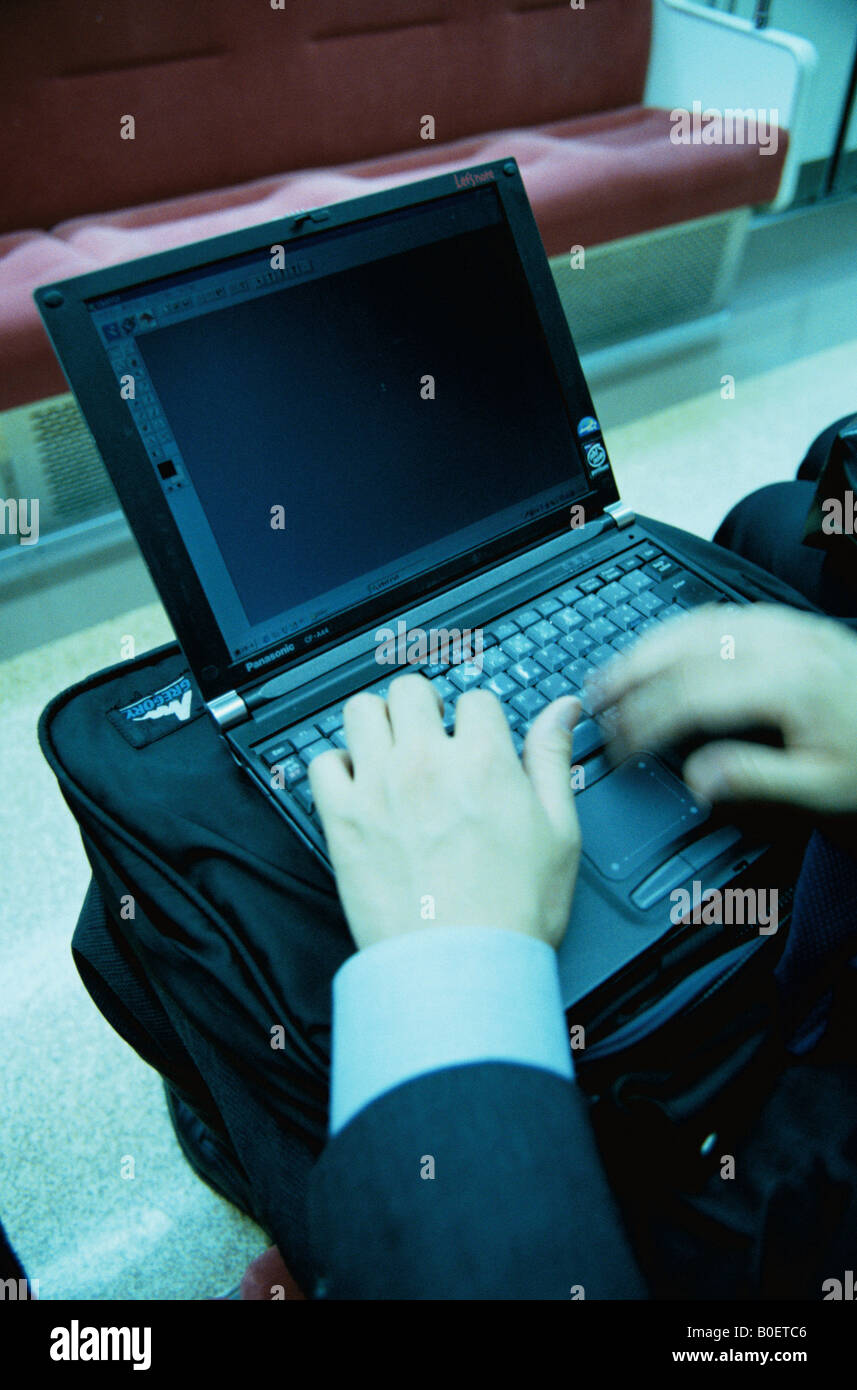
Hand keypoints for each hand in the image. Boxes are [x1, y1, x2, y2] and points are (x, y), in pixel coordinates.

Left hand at [309, 674, 582, 950]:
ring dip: (378, 724)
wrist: (462, 967)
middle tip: (431, 737)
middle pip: (410, 689)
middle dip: (425, 707)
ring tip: (392, 753)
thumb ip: (552, 759)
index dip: (479, 721)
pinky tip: (359, 787)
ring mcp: (377, 788)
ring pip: (361, 711)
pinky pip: (322, 763)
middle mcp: (425, 763)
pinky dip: (337, 767)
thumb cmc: (513, 911)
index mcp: (482, 761)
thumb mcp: (559, 830)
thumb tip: (560, 709)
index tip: (477, 744)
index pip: (474, 699)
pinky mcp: (342, 820)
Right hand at [587, 603, 856, 815]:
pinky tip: (657, 648)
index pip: (692, 694)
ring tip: (611, 675)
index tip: (619, 743)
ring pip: (696, 623)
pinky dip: (678, 629)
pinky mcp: (786, 621)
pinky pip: (718, 612)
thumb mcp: (822, 784)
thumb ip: (754, 777)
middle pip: (683, 649)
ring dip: (646, 647)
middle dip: (630, 675)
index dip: (644, 718)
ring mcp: (782, 625)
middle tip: (593, 703)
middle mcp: (780, 643)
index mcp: (786, 684)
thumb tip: (695, 778)